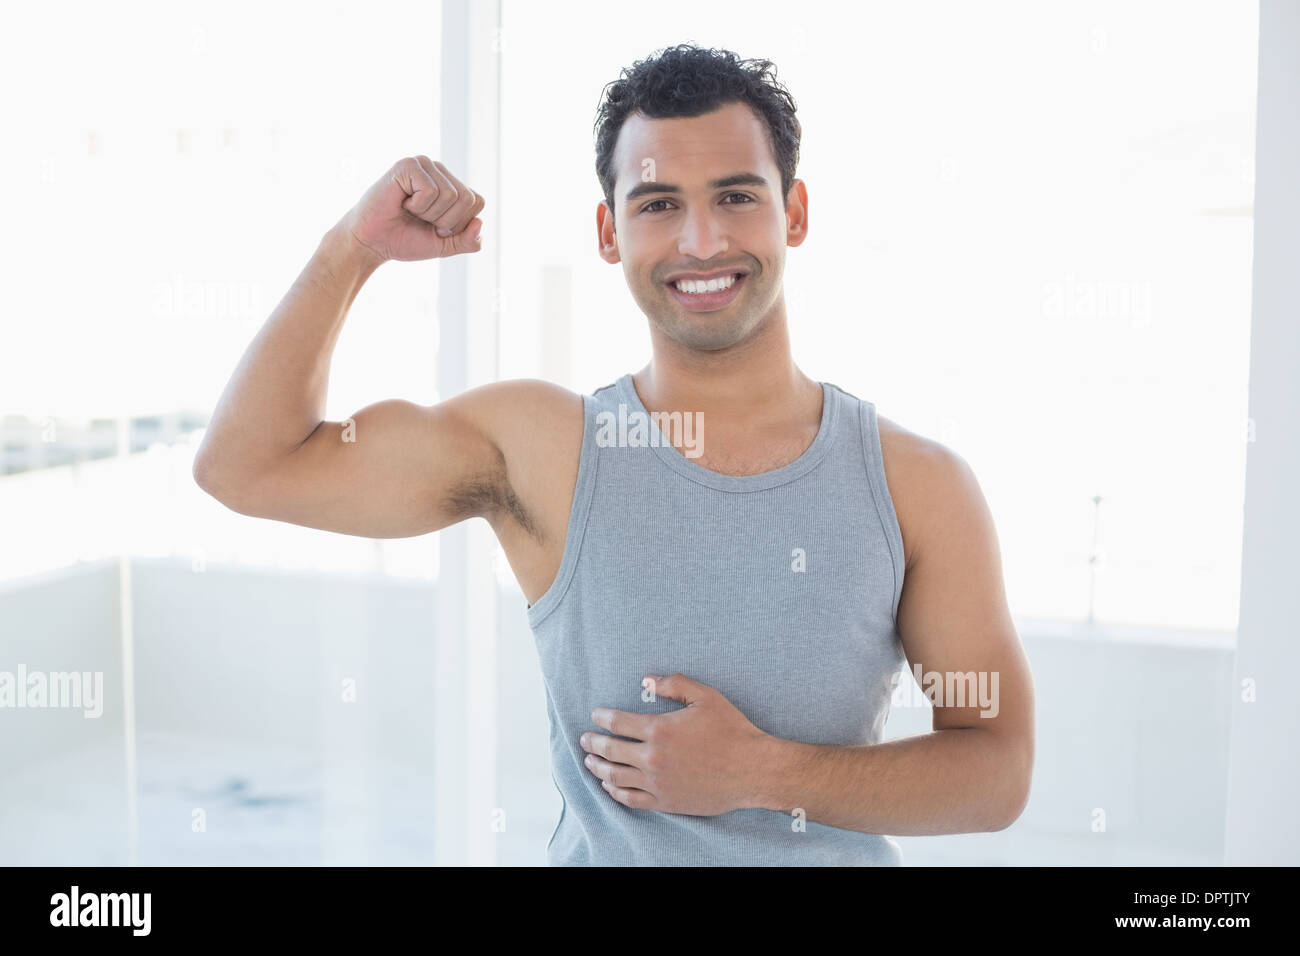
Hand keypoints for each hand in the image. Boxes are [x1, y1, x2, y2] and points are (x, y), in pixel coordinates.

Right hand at [336, 155, 485, 264]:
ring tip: (410, 211)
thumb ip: (468, 241)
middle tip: (421, 220)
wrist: (372, 243)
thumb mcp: (444, 246)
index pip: (478, 202)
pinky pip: (430, 191)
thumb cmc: (405, 240)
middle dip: (445, 221)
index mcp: (452, 185)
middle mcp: (440, 171)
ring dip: (429, 214)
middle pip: (467, 198)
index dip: (458, 224)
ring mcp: (424, 164)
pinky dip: (417, 206)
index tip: (435, 228)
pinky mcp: (408, 165)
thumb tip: (480, 222)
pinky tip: (402, 202)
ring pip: (451, 195)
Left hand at [581, 673, 772, 815]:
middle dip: (593, 743)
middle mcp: (653, 758)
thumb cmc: (731, 730)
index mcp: (659, 729)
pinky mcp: (665, 802)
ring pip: (616, 776)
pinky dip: (615, 792)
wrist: (752, 769)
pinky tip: (609, 786)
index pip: (618, 722)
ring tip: (590, 761)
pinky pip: (631, 799)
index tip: (595, 715)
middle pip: (611, 750)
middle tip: (584, 739)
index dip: (602, 717)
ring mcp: (657, 783)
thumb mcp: (705, 697)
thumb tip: (646, 680)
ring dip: (599, 767)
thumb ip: (674, 684)